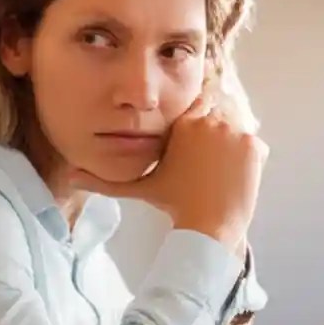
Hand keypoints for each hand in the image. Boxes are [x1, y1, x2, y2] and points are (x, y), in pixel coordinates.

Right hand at [72, 98, 267, 251]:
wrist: (207, 227)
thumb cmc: (173, 205)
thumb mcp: (138, 188)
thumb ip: (103, 179)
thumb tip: (69, 176)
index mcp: (182, 124)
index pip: (197, 97)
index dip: (199, 112)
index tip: (200, 130)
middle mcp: (209, 121)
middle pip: (219, 110)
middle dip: (216, 128)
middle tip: (211, 157)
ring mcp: (234, 132)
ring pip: (237, 125)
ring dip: (231, 141)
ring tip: (221, 167)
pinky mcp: (253, 145)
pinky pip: (253, 143)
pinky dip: (247, 158)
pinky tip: (232, 176)